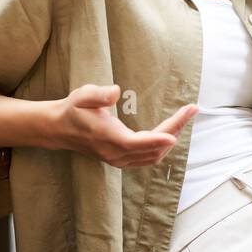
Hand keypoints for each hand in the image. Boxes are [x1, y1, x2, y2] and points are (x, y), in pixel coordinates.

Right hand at [46, 84, 196, 167]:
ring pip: (154, 156)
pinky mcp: (122, 161)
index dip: (156, 140)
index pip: (135, 142)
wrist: (60, 129)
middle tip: (192, 110)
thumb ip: (98, 93)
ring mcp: (119, 160)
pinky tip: (172, 133)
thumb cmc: (73, 109)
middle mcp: (115, 153)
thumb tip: (116, 90)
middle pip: (152, 148)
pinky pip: (149, 159)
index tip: (174, 134)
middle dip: (175, 129)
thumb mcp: (82, 95)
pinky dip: (163, 147)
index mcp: (106, 137)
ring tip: (185, 118)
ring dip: (172, 138)